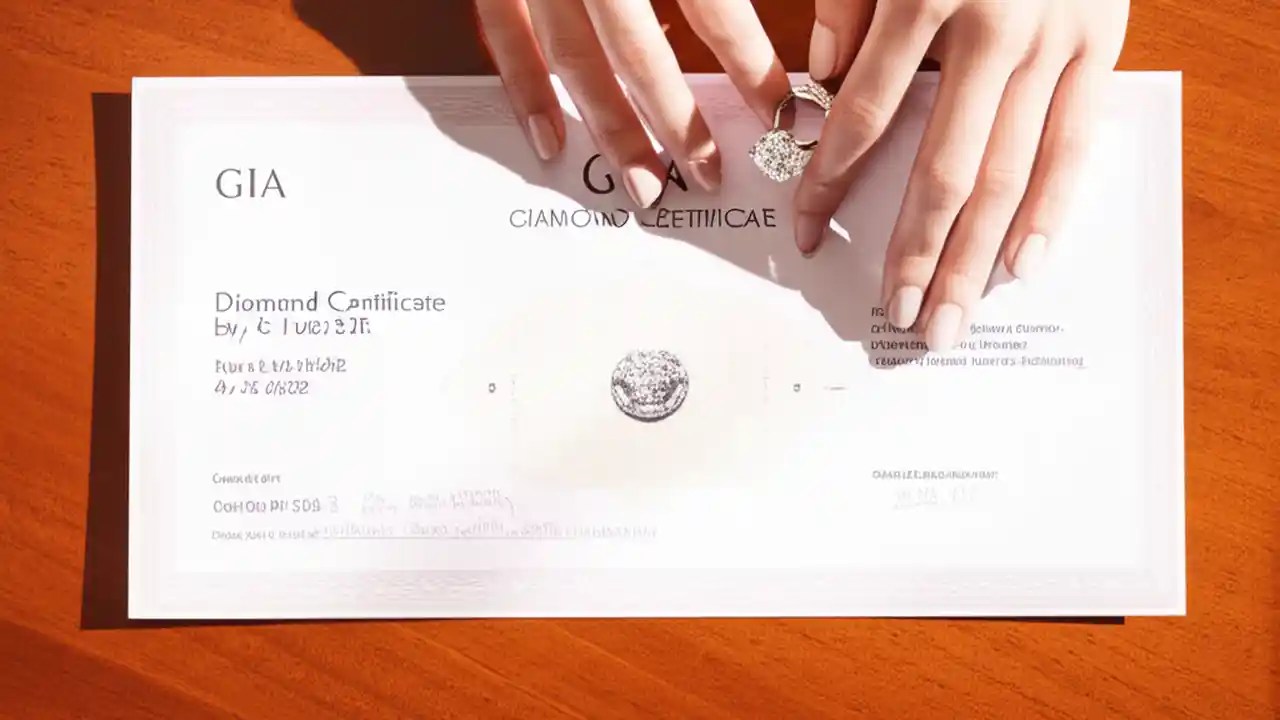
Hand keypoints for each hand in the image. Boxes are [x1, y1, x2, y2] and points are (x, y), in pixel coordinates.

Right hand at [474, 0, 789, 207]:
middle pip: (639, 51)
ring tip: (644, 185)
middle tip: (710, 177)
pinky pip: (502, 33)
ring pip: (573, 57)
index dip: (749, 66)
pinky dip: (524, 89)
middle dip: (677, 123)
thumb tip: (761, 20)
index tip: (780, 115)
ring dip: (611, 129)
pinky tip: (550, 144)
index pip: (712, 7)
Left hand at [796, 0, 1129, 351]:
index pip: (861, 117)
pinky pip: (1074, 142)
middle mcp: (993, 30)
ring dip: (977, 257)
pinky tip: (1024, 264)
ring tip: (950, 318)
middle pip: (943, 170)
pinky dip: (1052, 208)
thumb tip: (819, 74)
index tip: (808, 233)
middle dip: (915, 252)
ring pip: (1010, 173)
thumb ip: (847, 2)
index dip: (830, 184)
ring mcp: (1055, 42)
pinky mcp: (1100, 45)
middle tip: (897, 315)